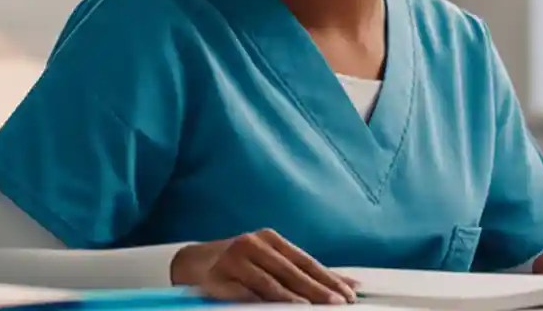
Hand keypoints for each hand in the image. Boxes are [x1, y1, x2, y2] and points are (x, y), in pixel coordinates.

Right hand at [170, 228, 358, 304]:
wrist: (192, 263)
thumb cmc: (239, 264)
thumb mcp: (270, 261)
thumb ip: (304, 273)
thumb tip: (350, 285)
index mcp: (269, 239)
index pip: (305, 261)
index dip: (327, 278)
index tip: (348, 294)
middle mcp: (252, 244)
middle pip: (290, 271)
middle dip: (316, 290)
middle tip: (337, 304)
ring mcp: (233, 259)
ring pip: (268, 282)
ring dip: (290, 298)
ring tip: (309, 309)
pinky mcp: (216, 277)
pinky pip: (242, 293)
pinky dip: (258, 302)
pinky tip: (272, 309)